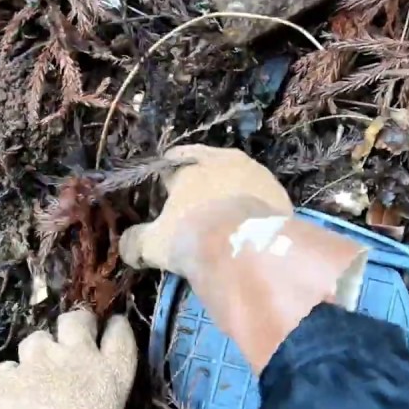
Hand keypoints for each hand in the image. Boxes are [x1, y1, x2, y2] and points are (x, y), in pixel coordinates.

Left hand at [0, 309, 135, 408]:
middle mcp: (76, 359)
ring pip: (35, 340)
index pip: (119, 332)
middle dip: (73, 326)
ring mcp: (36, 365)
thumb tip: (93, 399)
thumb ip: (105, 403)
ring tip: (34, 382)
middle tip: (68, 344)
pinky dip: (6, 383)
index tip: (108, 330)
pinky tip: (9, 404)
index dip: (113, 328)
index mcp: (112, 375)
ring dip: (37, 355)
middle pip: (75, 319)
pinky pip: (4, 370)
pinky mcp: (2, 379)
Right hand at [120, 145, 368, 372]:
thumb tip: (127, 247)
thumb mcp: (154, 244)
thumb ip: (135, 242)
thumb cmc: (192, 236)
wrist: (243, 249)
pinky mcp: (280, 195)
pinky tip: (246, 233)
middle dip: (201, 187)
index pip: (172, 164)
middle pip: (208, 169)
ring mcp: (258, 174)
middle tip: (194, 212)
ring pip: (238, 183)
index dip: (166, 183)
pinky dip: (252, 215)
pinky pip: (260, 203)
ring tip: (224, 224)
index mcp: (190, 161)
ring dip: (230, 198)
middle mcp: (226, 158)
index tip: (165, 200)